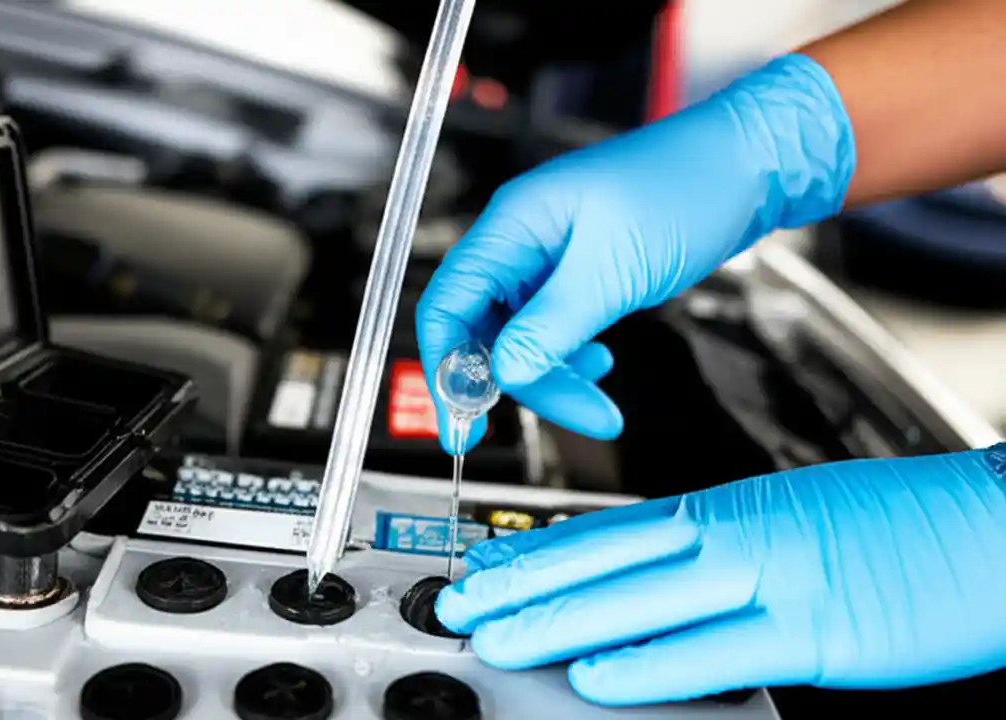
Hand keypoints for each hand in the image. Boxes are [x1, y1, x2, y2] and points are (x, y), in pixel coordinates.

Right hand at [416, 53, 854, 452]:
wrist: (750, 166)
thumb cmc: (685, 187)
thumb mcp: (613, 268)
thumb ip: (550, 326)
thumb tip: (503, 374)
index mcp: (512, 223)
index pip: (448, 303)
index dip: (446, 367)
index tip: (462, 424)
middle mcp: (520, 241)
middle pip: (484, 329)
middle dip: (519, 381)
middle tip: (571, 417)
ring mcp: (548, 258)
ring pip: (520, 336)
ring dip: (552, 374)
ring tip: (600, 400)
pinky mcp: (578, 273)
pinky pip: (551, 328)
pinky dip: (571, 356)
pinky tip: (602, 360)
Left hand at [436, 445, 1005, 704]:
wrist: (994, 521)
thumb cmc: (905, 524)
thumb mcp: (794, 515)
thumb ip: (722, 542)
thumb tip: (658, 562)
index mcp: (730, 508)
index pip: (611, 530)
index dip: (538, 550)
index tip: (484, 563)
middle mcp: (738, 535)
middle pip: (607, 559)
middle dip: (522, 582)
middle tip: (457, 601)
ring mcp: (774, 580)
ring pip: (642, 599)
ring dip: (559, 618)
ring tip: (494, 635)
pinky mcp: (818, 631)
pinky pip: (718, 652)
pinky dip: (652, 664)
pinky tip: (597, 675)